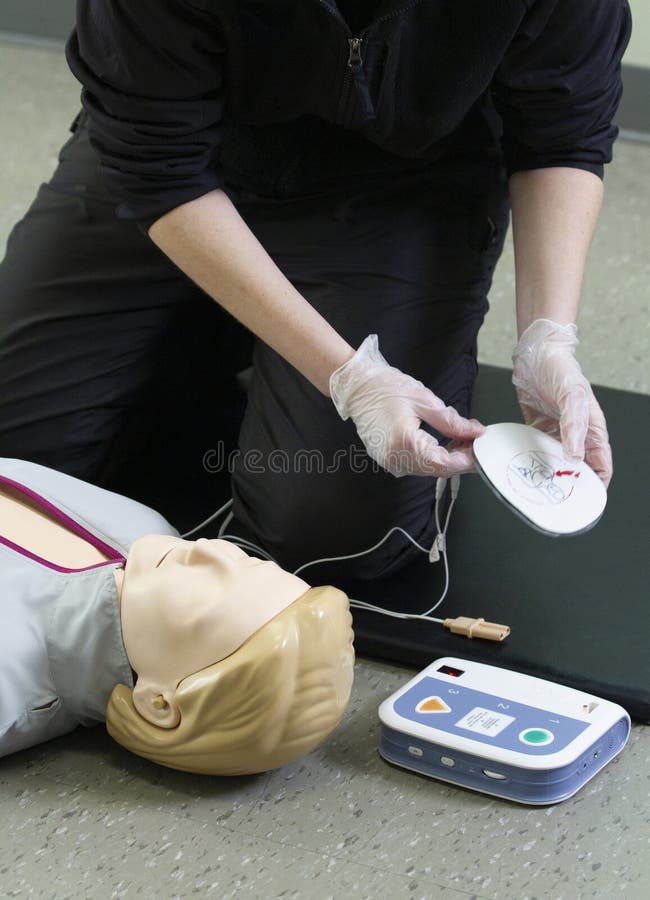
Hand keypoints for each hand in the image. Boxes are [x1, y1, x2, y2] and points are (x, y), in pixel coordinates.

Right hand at [329, 334, 483, 476]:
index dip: (468, 459)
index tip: (481, 448)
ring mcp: (390, 462)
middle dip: (461, 458)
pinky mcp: (388, 460)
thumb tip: (474, 432)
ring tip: (461, 440)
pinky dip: (433, 457)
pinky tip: (443, 444)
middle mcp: (395, 459)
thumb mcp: (426, 401)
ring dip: (448, 459)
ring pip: (429, 470)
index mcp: (405, 444)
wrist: (357, 387)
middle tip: (474, 440)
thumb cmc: (384, 388)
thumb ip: (452, 422)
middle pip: (438, 470)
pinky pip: (417, 466)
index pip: (446, 464)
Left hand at [512, 319, 612, 485]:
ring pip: (556, 462)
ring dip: (550, 475)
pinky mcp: (537, 428)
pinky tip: (525, 469)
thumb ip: (574, 426)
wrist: (536, 353)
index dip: (597, 483)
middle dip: (571, 484)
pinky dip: (533, 461)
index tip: (586, 499)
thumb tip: (575, 456)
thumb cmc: (561, 369)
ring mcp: (556, 432)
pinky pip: (537, 450)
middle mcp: (576, 434)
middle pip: (579, 469)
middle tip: (558, 498)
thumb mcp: (572, 396)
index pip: (601, 464)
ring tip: (540, 489)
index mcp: (593, 429)